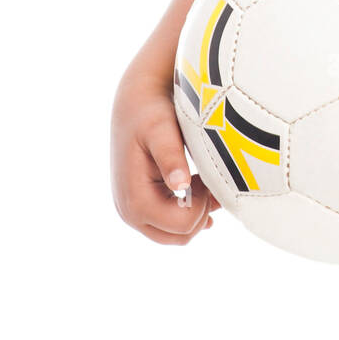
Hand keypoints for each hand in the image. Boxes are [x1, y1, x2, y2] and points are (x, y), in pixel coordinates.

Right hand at [111, 71, 221, 244]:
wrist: (134, 103)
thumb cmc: (151, 112)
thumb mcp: (163, 129)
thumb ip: (171, 157)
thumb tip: (180, 185)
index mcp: (135, 199)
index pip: (182, 225)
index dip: (203, 205)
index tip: (208, 177)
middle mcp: (129, 212)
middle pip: (179, 237)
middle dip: (200, 212)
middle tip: (209, 180)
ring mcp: (132, 212)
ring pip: (176, 234)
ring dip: (195, 212)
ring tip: (202, 180)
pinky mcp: (140, 206)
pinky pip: (169, 226)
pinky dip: (188, 213)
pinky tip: (199, 190)